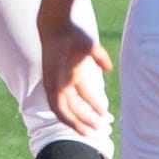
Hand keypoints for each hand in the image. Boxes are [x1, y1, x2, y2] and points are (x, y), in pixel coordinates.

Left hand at [41, 19, 112, 136]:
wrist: (58, 27)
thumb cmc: (74, 35)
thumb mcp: (90, 49)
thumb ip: (99, 58)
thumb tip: (108, 69)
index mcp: (71, 76)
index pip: (84, 97)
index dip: (95, 106)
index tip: (106, 116)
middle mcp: (62, 84)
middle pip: (76, 107)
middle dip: (89, 119)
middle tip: (102, 129)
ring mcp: (55, 86)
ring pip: (66, 112)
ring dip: (79, 122)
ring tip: (92, 131)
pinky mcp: (51, 86)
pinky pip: (58, 108)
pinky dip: (68, 118)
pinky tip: (79, 126)